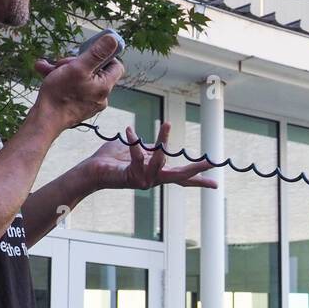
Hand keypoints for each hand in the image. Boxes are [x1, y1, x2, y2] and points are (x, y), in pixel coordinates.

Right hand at [33, 39, 121, 126]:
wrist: (44, 120)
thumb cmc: (60, 94)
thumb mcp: (78, 67)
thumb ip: (97, 53)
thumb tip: (114, 40)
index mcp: (105, 86)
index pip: (116, 66)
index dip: (104, 55)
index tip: (88, 52)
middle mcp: (101, 96)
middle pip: (95, 71)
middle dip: (75, 62)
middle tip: (61, 63)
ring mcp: (89, 102)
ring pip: (80, 78)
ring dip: (63, 69)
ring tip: (47, 68)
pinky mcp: (78, 107)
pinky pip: (73, 88)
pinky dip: (61, 80)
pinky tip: (45, 73)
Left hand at [84, 120, 218, 192]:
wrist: (91, 171)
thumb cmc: (110, 160)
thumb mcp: (133, 150)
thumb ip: (145, 147)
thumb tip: (152, 143)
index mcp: (156, 173)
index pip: (182, 179)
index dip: (199, 180)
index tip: (216, 184)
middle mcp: (153, 179)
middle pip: (181, 176)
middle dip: (197, 169)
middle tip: (213, 163)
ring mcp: (144, 181)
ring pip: (161, 159)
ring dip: (163, 140)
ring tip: (168, 123)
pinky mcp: (132, 177)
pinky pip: (138, 155)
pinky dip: (134, 142)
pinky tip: (129, 130)